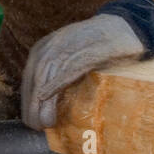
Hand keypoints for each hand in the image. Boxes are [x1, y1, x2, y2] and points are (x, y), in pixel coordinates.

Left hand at [21, 14, 143, 129]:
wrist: (124, 27)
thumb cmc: (98, 47)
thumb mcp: (72, 58)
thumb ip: (60, 76)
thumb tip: (47, 108)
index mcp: (45, 47)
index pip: (30, 78)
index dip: (29, 101)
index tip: (31, 120)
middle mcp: (52, 44)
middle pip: (35, 78)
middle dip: (33, 105)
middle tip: (37, 126)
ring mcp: (68, 45)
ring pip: (47, 75)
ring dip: (43, 101)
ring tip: (45, 122)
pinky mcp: (87, 50)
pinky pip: (67, 68)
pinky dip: (57, 84)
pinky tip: (51, 98)